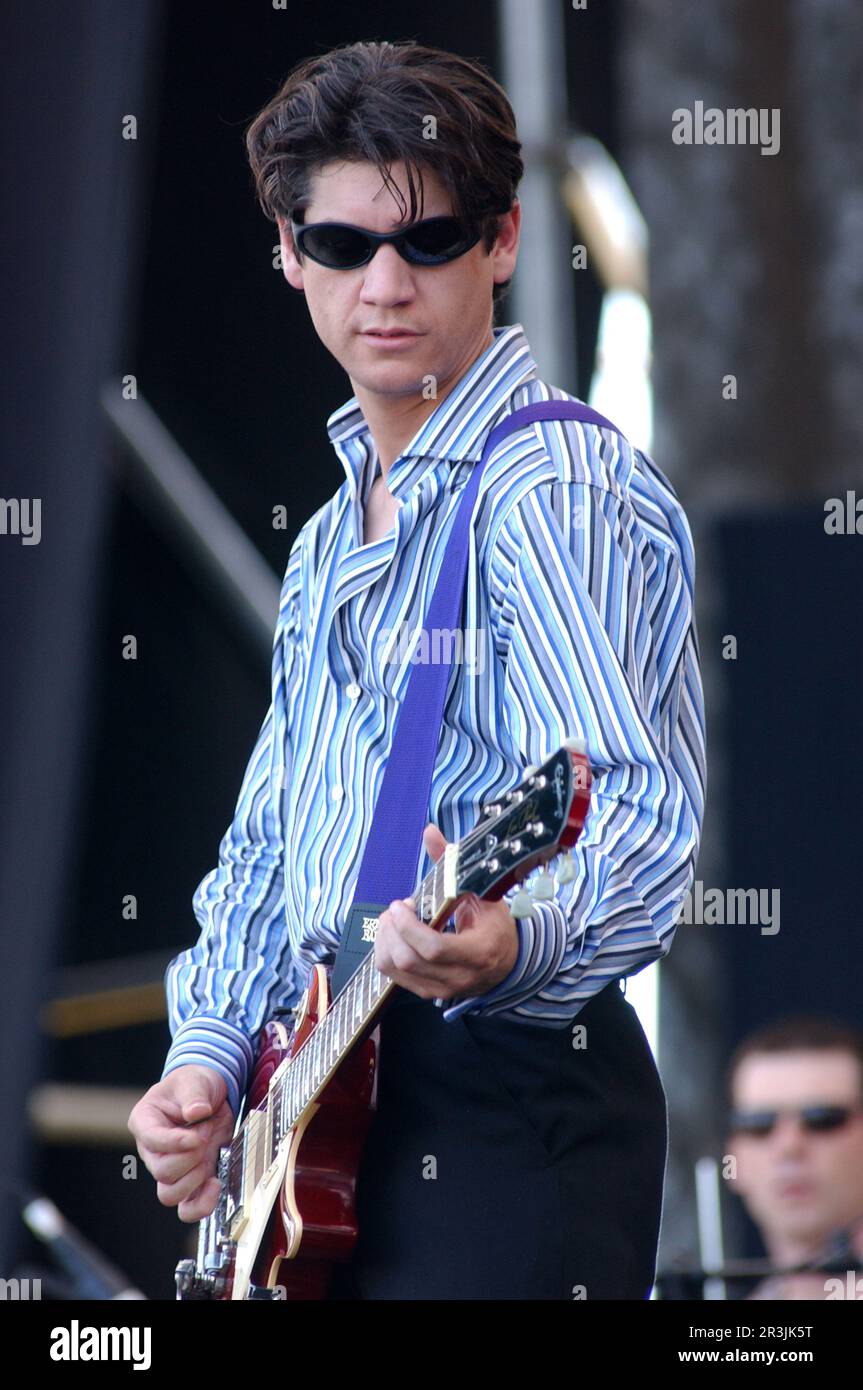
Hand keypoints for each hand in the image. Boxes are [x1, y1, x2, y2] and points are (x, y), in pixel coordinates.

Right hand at [127, 1066, 234, 1222]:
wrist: (209, 1096)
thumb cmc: (193, 1086)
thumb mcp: (193, 1080)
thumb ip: (194, 1094)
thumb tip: (197, 1112)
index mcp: (145, 1122)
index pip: (151, 1140)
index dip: (174, 1142)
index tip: (197, 1136)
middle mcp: (152, 1151)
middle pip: (162, 1171)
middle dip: (191, 1156)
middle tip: (206, 1135)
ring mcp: (170, 1169)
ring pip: (169, 1195)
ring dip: (194, 1179)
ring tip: (207, 1157)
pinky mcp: (190, 1181)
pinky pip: (188, 1208)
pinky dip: (202, 1204)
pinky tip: (215, 1184)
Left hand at [373, 822, 519, 1000]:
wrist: (508, 960)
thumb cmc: (494, 923)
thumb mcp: (480, 891)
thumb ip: (451, 862)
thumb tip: (429, 831)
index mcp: (479, 951)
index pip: (434, 948)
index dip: (409, 926)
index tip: (402, 905)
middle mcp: (460, 977)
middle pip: (409, 960)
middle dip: (392, 930)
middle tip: (396, 909)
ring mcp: (443, 990)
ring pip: (396, 971)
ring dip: (385, 941)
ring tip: (394, 921)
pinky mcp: (430, 994)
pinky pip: (395, 978)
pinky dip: (387, 953)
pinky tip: (396, 935)